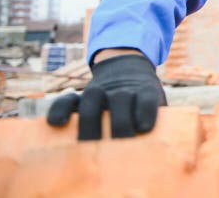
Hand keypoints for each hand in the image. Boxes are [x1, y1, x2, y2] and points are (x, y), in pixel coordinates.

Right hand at [47, 54, 166, 139]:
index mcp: (145, 90)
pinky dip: (60, 110)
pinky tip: (58, 124)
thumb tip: (160, 149)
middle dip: (120, 122)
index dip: (145, 111)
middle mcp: (121, 89)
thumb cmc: (144, 102)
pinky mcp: (79, 96)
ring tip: (88, 142)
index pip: (147, 98)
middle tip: (118, 144)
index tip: (144, 127)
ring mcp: (100, 91)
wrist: (127, 69)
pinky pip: (66, 99)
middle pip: (121, 99)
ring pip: (94, 97)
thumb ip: (161, 123)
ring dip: (91, 119)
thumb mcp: (158, 105)